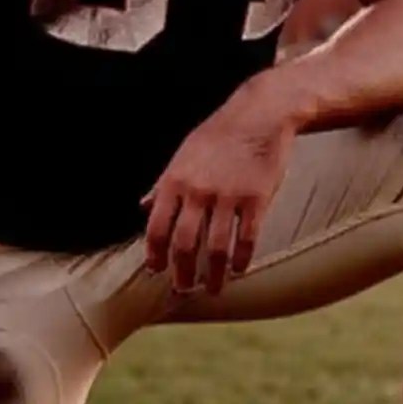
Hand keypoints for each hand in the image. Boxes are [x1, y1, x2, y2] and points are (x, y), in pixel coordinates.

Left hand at [142, 76, 301, 295]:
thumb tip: (142, 207)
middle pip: (184, 245)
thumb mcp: (183, 155)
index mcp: (175, 180)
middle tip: (183, 289)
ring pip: (216, 248)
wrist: (260, 114)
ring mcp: (228, 196)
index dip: (154, 254)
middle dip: (182, 273)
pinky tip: (240, 269)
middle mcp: (198, 191)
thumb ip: (163, 184)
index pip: (157, 227)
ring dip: (213, 275)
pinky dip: (242, 259)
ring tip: (213, 289)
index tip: (156, 270)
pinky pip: (247, 238)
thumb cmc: (218, 135)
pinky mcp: (256, 199)